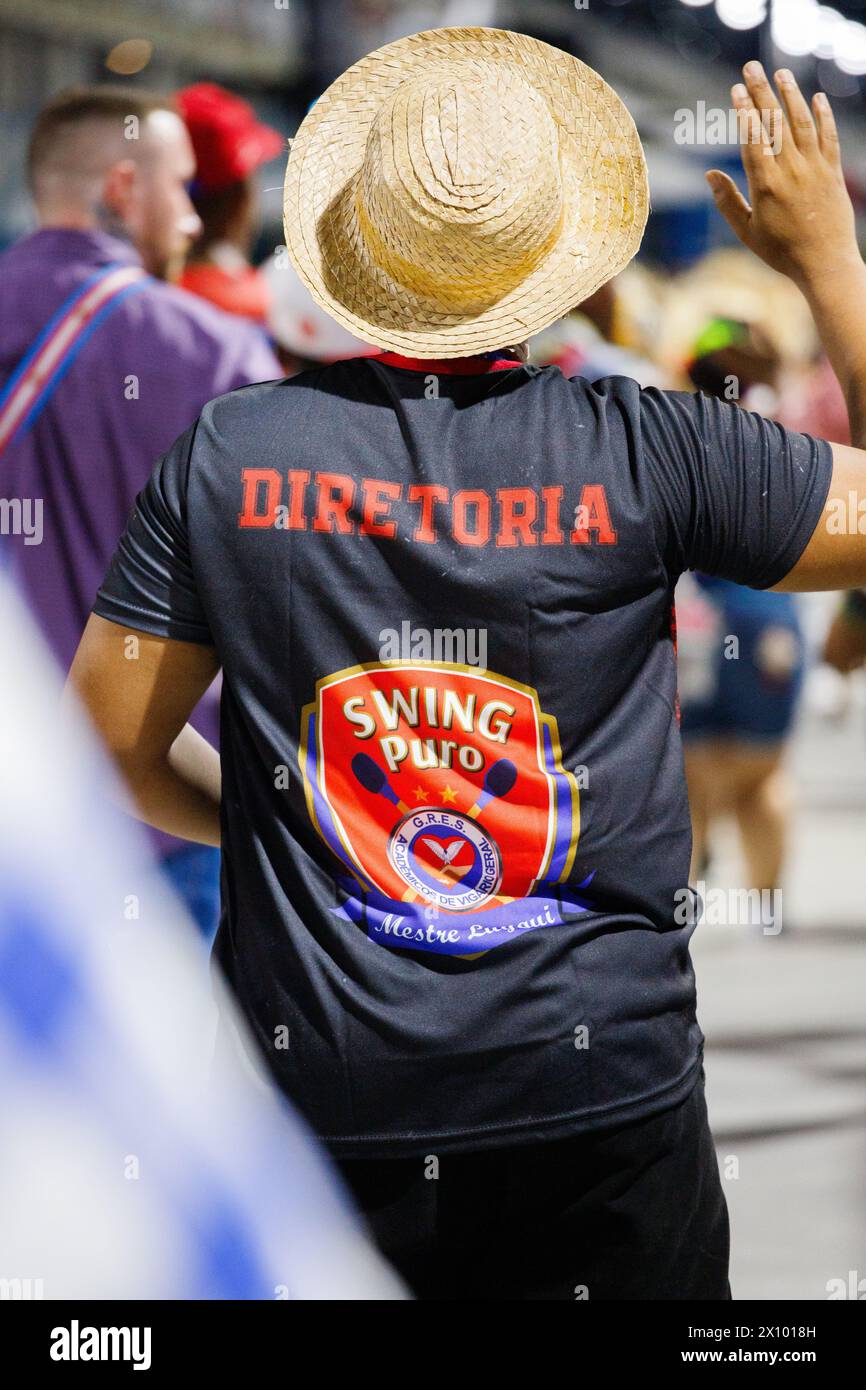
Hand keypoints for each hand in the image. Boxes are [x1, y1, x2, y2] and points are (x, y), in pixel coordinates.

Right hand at [707, 62, 858, 288]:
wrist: (824, 264)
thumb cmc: (781, 253)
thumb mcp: (747, 233)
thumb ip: (728, 202)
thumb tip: (709, 175)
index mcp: (766, 186)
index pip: (753, 138)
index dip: (744, 112)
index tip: (736, 90)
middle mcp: (791, 171)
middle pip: (775, 123)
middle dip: (762, 92)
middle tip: (752, 68)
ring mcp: (815, 168)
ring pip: (801, 123)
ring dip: (791, 96)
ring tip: (781, 75)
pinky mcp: (833, 172)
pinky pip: (828, 137)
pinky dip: (823, 116)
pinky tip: (817, 98)